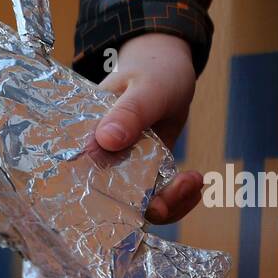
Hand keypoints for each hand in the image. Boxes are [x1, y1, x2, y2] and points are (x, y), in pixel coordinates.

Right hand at [93, 32, 201, 223]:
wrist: (169, 70)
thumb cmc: (153, 71)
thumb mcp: (145, 87)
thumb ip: (129, 112)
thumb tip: (105, 141)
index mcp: (86, 135)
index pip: (82, 178)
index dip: (102, 199)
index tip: (129, 199)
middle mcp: (100, 157)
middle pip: (111, 201)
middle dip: (143, 207)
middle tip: (170, 198)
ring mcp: (125, 167)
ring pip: (138, 204)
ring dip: (168, 203)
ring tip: (192, 181)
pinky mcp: (146, 172)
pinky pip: (157, 197)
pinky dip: (179, 197)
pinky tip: (196, 181)